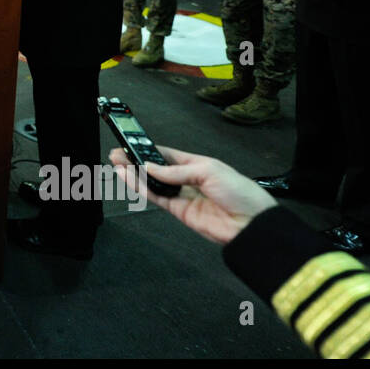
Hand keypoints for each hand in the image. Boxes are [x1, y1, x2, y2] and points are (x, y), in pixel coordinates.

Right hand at [108, 145, 276, 244]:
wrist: (251, 224)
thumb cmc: (241, 193)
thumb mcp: (209, 171)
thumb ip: (177, 171)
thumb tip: (152, 167)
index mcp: (198, 164)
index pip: (167, 154)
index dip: (149, 149)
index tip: (132, 144)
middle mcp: (188, 179)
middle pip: (157, 169)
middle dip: (137, 161)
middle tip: (119, 154)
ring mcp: (183, 196)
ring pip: (153, 184)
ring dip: (135, 174)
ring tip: (118, 164)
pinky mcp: (179, 211)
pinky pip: (156, 198)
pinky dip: (141, 189)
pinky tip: (130, 179)